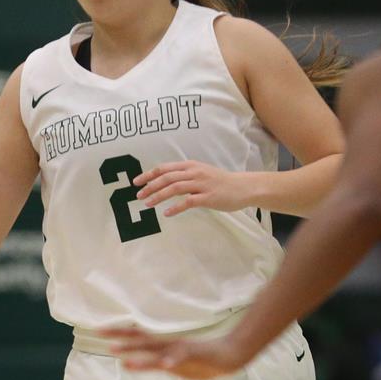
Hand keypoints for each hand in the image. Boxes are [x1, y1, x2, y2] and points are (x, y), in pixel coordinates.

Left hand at [103, 326, 256, 379]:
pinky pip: (181, 358)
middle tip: (99, 334)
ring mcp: (180, 350)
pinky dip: (172, 361)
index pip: (137, 337)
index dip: (118, 334)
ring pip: (157, 351)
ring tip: (124, 360)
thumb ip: (153, 362)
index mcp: (163, 346)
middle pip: (141, 340)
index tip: (99, 330)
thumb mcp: (172, 363)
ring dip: (140, 355)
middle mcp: (168, 345)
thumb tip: (129, 363)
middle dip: (120, 339)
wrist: (229, 356)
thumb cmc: (202, 360)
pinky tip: (165, 365)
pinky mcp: (193, 355)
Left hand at [136, 161, 255, 216]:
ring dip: (159, 196)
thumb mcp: (201, 173)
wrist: (243, 188)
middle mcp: (194, 172)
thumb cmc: (221, 182)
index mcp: (191, 166)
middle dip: (150, 186)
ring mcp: (201, 184)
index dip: (149, 174)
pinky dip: (175, 207)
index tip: (137, 182)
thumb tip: (166, 182)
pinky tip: (166, 213)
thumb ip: (185, 176)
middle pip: (167, 177)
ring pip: (175, 188)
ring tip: (148, 204)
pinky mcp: (208, 197)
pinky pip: (188, 202)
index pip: (165, 168)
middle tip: (138, 195)